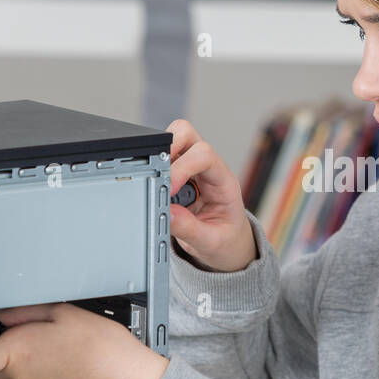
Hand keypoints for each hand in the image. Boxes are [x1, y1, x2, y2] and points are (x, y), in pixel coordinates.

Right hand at [166, 118, 256, 272]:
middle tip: (154, 174)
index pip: (204, 155)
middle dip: (167, 148)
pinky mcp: (177, 174)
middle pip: (186, 134)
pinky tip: (152, 188)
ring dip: (158, 156)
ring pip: (171, 140)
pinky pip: (161, 158)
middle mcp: (207, 168)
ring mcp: (191, 168)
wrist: (227, 243)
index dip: (183, 167)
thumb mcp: (211, 241)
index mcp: (223, 180)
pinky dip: (152, 167)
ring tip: (153, 182)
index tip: (169, 189)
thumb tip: (168, 214)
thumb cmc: (225, 238)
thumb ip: (190, 229)